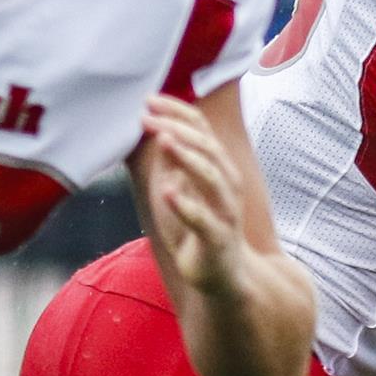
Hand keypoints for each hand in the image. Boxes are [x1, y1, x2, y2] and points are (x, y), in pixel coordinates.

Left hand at [139, 93, 250, 299]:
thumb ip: (170, 161)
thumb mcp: (178, 189)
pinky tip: (167, 191)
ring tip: (164, 141)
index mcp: (218, 166)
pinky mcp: (217, 239)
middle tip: (147, 117)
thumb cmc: (196, 227)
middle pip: (207, 147)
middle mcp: (227, 183)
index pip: (201, 129)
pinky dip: (185, 204)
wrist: (223, 275)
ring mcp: (225, 211)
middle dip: (177, 128)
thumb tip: (153, 128)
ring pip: (211, 177)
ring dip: (187, 157)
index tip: (148, 100)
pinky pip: (203, 219)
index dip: (176, 112)